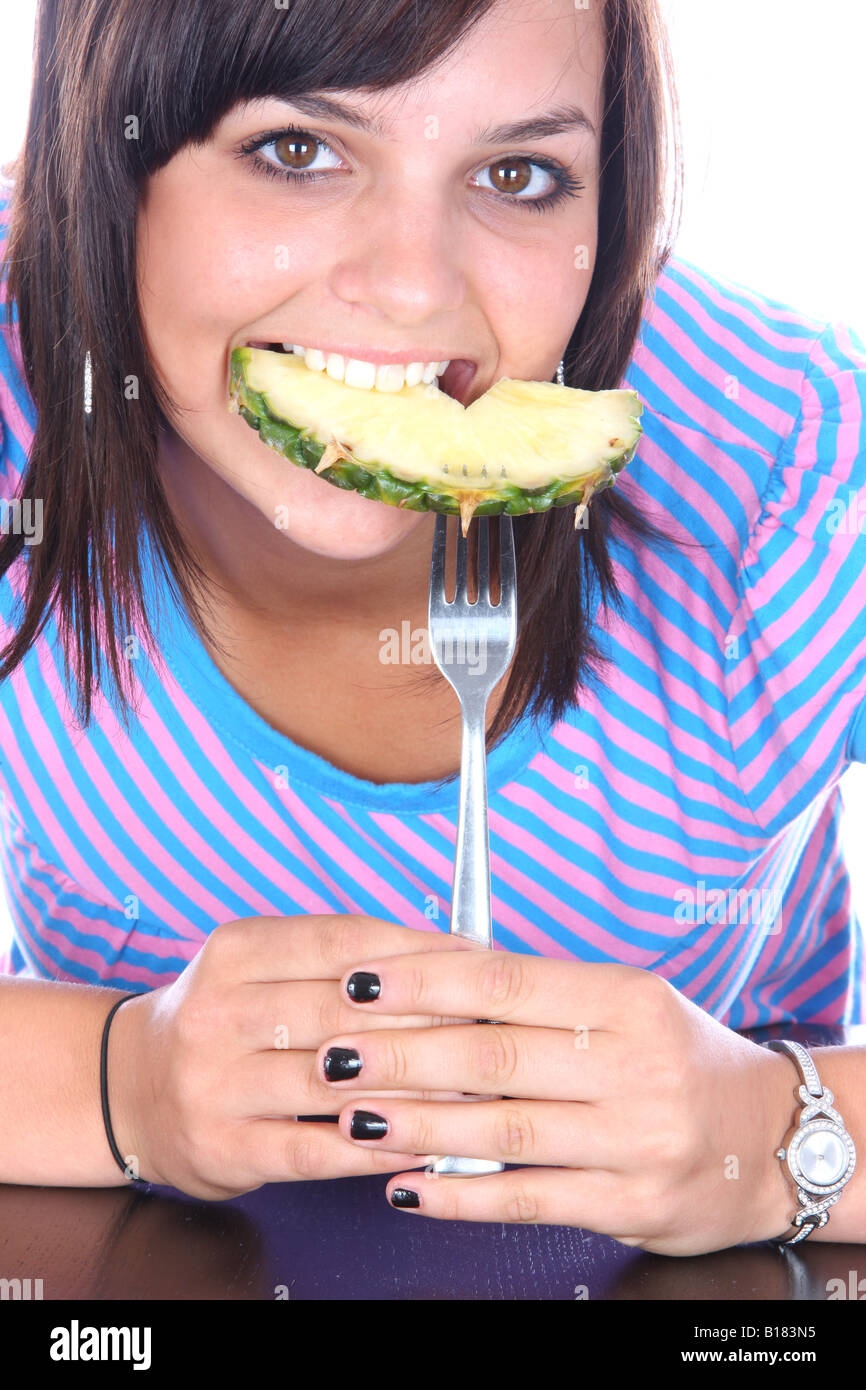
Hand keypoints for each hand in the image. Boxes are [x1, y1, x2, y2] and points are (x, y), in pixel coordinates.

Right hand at [107, 915, 478, 1198]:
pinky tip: (423, 1141)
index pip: (343, 940)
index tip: (475, 960)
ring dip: (415, 1086)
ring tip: (476, 1086)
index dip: (416, 951)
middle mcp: (218, 1012)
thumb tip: (448, 953)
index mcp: (235, 950)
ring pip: (336, 1083)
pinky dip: (376, 1147)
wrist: (129, 1085)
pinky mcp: (222, 1148)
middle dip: (428, 1019)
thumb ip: (337, 956)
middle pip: (345, 1009)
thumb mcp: (259, 963)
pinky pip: (315, 1152)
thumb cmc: (226, 1018)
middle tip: (491, 1026)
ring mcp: (215, 1083)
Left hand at [317, 950, 797, 1254]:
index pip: (506, 982)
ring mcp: (636, 1140)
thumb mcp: (627, 1004)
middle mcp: (635, 1066)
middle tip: (334, 1054)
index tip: (361, 982)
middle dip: (401, 1056)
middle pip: (494, 1058)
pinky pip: (529, 1201)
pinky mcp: (632, 1205)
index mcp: (627, 999)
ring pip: (504, 1132)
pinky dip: (462, 1196)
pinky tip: (409, 1186)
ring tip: (352, 1118)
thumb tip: (431, 977)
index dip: (425, 982)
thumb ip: (541, 998)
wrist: (768, 1136)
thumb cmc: (677, 1056)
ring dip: (416, 1125)